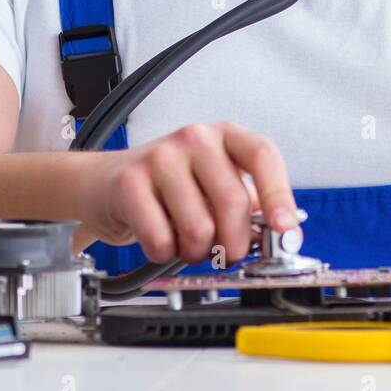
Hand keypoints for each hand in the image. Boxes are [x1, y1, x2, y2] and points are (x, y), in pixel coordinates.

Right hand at [75, 121, 297, 266]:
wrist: (106, 182)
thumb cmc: (169, 187)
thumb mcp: (214, 184)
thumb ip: (247, 205)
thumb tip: (278, 235)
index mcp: (225, 135)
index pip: (263, 156)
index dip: (279, 195)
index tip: (285, 229)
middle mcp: (195, 138)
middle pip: (234, 202)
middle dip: (234, 244)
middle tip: (225, 254)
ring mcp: (161, 156)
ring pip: (199, 228)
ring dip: (195, 252)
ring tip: (185, 242)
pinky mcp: (130, 182)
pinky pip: (161, 239)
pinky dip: (164, 253)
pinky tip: (160, 239)